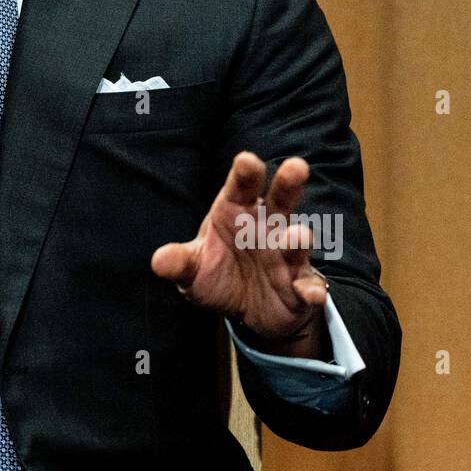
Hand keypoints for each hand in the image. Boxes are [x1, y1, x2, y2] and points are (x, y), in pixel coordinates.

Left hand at [150, 151, 329, 351]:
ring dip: (298, 238)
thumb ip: (180, 262)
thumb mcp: (193, 269)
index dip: (245, 174)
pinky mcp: (301, 286)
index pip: (240, 187)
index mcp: (237, 212)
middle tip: (296, 167)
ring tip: (295, 236)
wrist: (245, 310)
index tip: (246, 160)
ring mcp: (287, 256)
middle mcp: (267, 227)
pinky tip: (310, 295)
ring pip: (297, 241)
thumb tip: (159, 262)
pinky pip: (310, 286)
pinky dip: (312, 290)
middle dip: (287, 184)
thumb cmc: (217, 273)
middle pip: (280, 201)